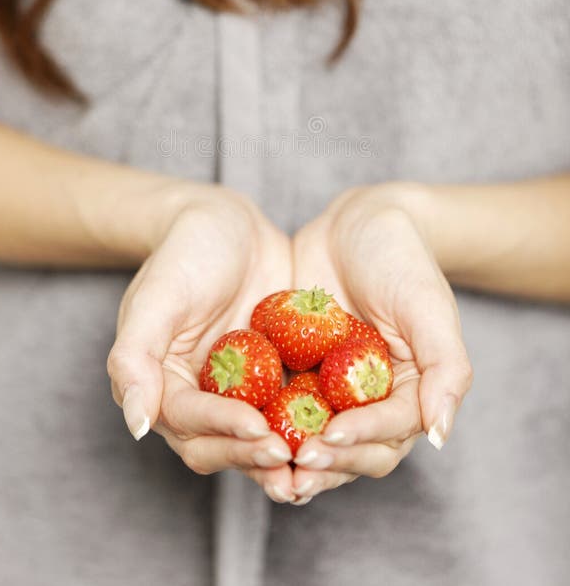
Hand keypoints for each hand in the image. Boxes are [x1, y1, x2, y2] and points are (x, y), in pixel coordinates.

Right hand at [106, 183, 297, 498]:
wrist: (229, 223)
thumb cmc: (185, 252)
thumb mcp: (157, 296)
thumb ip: (134, 358)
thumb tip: (136, 425)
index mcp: (162, 385)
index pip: (189, 422)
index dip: (222, 429)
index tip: (258, 430)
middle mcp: (198, 398)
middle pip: (221, 445)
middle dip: (253, 454)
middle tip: (292, 455)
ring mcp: (238, 392)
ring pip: (257, 438)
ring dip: (283, 454)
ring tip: (317, 458)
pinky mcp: (273, 380)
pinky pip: (290, 409)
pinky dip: (309, 423)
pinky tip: (342, 426)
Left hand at [287, 184, 472, 502]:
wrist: (357, 222)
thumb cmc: (402, 258)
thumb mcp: (428, 306)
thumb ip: (445, 368)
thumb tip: (442, 435)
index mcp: (409, 393)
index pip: (389, 431)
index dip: (362, 439)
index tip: (332, 437)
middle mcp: (370, 401)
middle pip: (352, 451)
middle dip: (326, 462)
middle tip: (294, 462)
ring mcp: (329, 390)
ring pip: (314, 439)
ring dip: (293, 458)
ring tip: (265, 463)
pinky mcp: (295, 372)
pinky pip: (279, 405)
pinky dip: (264, 422)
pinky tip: (240, 426)